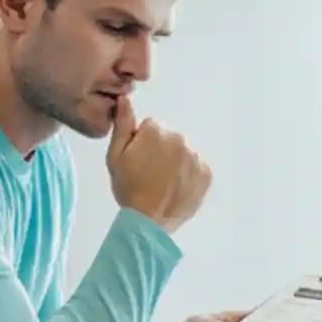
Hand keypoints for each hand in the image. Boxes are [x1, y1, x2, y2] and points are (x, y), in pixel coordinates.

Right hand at [107, 96, 212, 233]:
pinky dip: (189, 176)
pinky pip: (197, 169)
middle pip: (169, 139)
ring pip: (184, 153)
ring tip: (163, 183)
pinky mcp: (206, 174)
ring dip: (176, 163)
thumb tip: (125, 99)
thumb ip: (122, 124)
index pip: (150, 128)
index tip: (138, 160)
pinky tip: (176, 188)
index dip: (141, 143)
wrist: (148, 222)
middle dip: (160, 151)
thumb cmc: (128, 188)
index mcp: (157, 131)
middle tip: (149, 174)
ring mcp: (196, 157)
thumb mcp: (115, 156)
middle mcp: (180, 139)